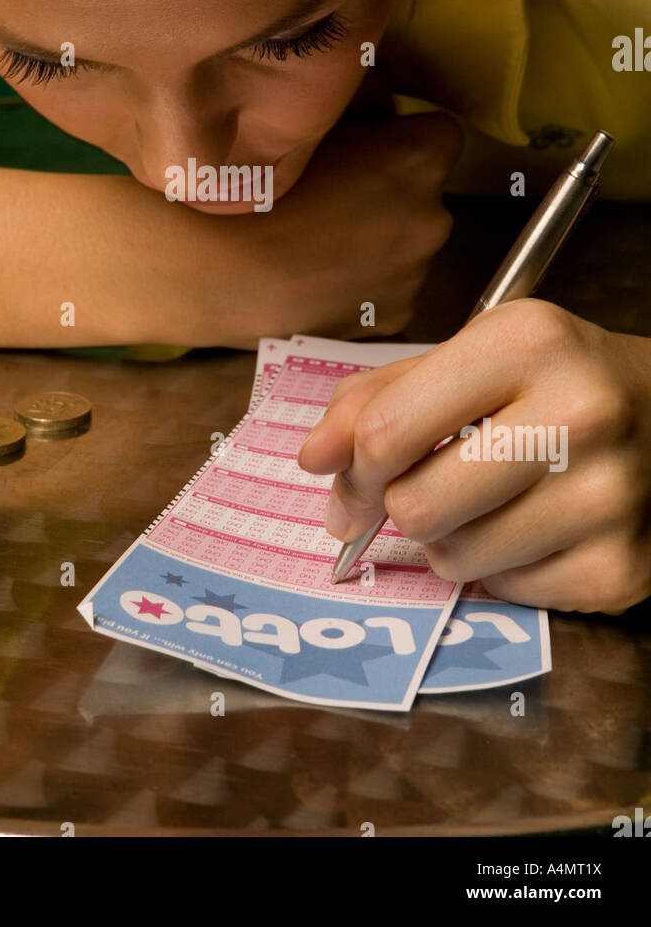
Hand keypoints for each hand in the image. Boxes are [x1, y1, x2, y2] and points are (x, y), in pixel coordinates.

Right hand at [211, 111, 461, 346]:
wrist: (216, 271)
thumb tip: (379, 103)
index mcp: (419, 160)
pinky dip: (363, 286)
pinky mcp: (392, 317)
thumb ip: (359, 107)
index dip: (403, 137)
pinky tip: (319, 282)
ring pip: (406, 245)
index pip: (441, 134)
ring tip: (318, 246)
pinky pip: (387, 291)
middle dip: (392, 193)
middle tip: (333, 199)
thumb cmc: (255, 188)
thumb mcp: (307, 127)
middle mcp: (433, 217)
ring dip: (378, 241)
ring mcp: (416, 274)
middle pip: (423, 195)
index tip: (369, 147)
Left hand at [297, 300, 650, 613]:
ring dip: (451, 541)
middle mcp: (578, 414)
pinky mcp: (620, 568)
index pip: (389, 431)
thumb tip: (315, 458)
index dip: (353, 467)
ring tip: (491, 501)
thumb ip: (378, 397)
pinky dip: (502, 569)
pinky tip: (534, 527)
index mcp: (527, 343)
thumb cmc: (553, 382)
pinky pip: (506, 592)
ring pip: (454, 559)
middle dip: (402, 506)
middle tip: (426, 488)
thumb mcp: (470, 356)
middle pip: (416, 505)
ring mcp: (607, 498)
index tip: (352, 476)